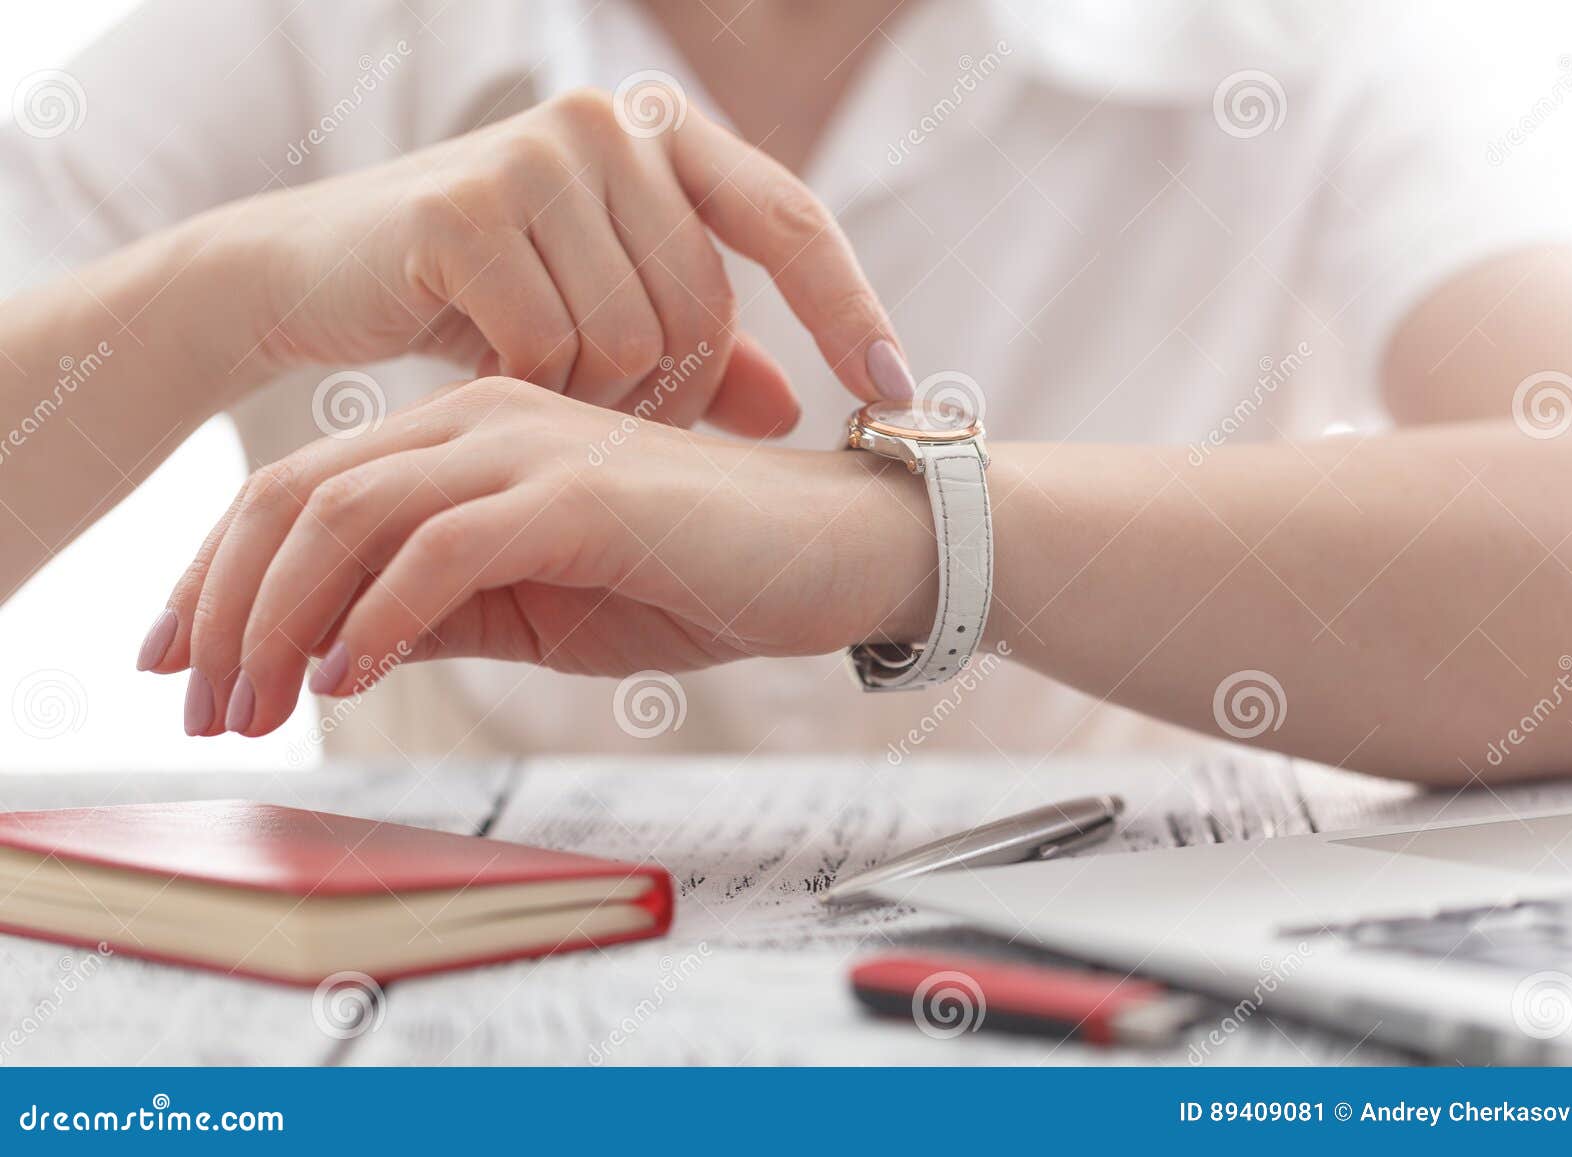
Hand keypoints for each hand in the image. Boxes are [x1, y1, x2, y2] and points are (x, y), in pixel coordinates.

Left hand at [147, 378, 935, 736]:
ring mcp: (528, 447)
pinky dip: (374, 614)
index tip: (182, 662)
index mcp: (466, 434)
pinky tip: (345, 675)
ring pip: (346, 514)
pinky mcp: (577, 492)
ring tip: (253, 705)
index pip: (301, 492)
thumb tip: (333, 653)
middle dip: (221, 606)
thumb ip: (443, 612)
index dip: (219, 579)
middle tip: (196, 703)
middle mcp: (480, 421)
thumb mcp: (540, 609)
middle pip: (293, 494)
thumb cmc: (698, 574)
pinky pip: (437, 549)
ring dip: (277, 619)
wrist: (835, 551)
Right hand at [242, 87, 914, 434]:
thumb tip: (793, 410)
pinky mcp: (468, 205)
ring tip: (528, 388)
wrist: (313, 279)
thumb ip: (700, 358)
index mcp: (660, 133)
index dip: (848, 306)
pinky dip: (529, 395)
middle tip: (597, 417)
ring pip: (636, 339)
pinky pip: (555, 352)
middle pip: (706, 309)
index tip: (898, 391)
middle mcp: (611, 120)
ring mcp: (538, 152)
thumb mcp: (599, 319)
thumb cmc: (473, 301)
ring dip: (594, 401)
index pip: (789, 218)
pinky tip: (480, 377)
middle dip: (667, 393)